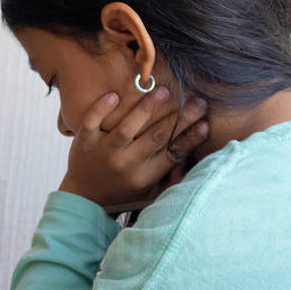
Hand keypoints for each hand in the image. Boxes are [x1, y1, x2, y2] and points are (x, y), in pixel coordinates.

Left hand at [58, 88, 209, 213]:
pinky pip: (92, 121)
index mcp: (144, 176)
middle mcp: (125, 164)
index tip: (206, 123)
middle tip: (198, 101)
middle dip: (181, 118)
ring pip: (128, 127)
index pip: (173, 153)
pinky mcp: (84, 141)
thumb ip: (170, 176)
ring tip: (163, 91)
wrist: (83, 198)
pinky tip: (114, 95)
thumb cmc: (123, 192)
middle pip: (157, 136)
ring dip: (147, 108)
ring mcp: (104, 151)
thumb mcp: (149, 192)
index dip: (191, 138)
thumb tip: (194, 154)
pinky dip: (101, 108)